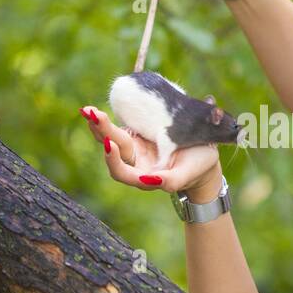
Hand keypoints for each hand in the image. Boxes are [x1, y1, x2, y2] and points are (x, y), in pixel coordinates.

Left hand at [79, 107, 222, 196]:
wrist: (203, 157)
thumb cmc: (197, 168)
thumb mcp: (188, 174)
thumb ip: (171, 181)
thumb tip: (151, 180)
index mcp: (144, 177)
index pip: (121, 172)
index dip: (113, 160)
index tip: (111, 144)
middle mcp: (135, 164)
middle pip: (114, 149)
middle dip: (103, 132)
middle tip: (93, 114)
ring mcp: (135, 148)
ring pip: (112, 138)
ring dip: (99, 125)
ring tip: (89, 111)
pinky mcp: (138, 135)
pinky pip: (119, 127)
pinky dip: (107, 120)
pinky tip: (98, 110)